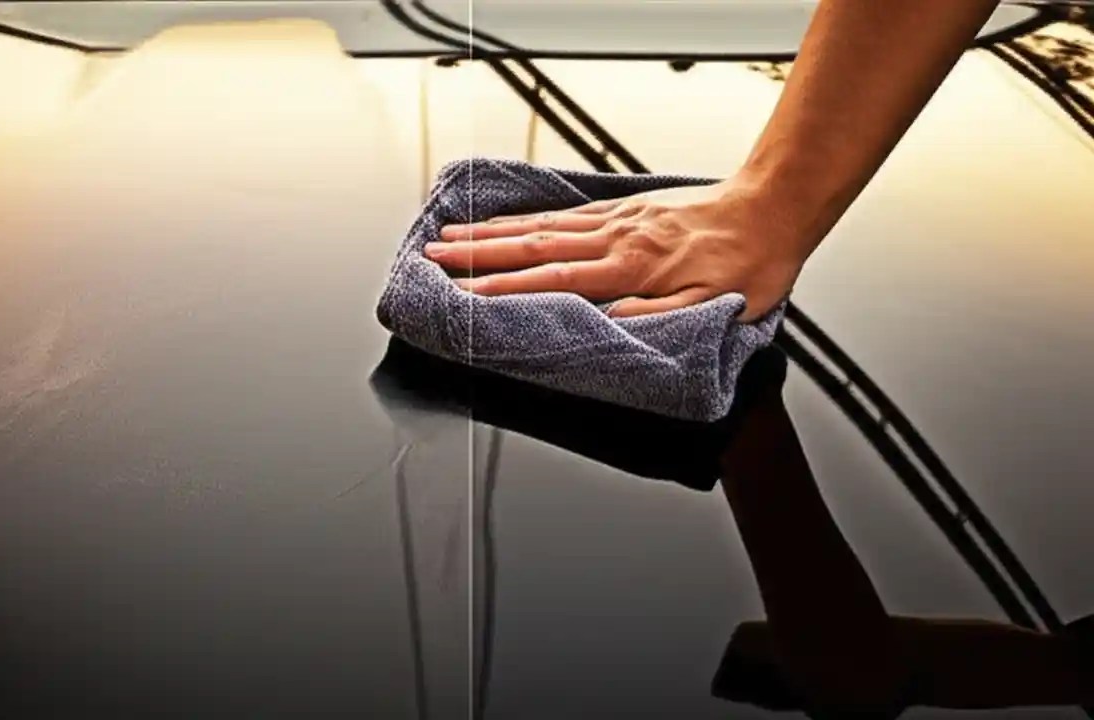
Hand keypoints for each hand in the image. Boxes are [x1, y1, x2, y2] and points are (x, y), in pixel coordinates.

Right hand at [424, 177, 813, 322]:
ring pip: (542, 225)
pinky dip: (527, 215)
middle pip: (534, 246)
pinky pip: (564, 212)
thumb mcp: (717, 305)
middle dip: (478, 253)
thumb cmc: (750, 262)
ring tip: (449, 233)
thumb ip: (660, 316)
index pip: (556, 280)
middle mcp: (616, 238)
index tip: (465, 294)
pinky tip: (505, 219)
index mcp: (634, 267)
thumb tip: (608, 324)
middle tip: (433, 255)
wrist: (773, 206)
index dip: (507, 288)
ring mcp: (616, 219)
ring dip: (492, 232)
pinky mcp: (623, 208)